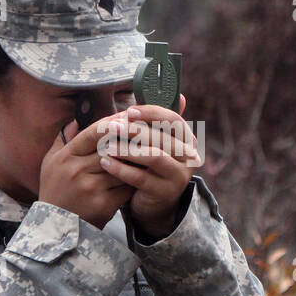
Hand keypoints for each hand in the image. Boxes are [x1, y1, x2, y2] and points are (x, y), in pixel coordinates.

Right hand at [39, 117, 136, 228]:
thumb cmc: (54, 190)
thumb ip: (63, 140)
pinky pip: (126, 187)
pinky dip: (135, 180)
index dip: (113, 123)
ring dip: (137, 159)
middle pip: (112, 147)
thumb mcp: (51, 163)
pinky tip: (143, 175)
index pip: (94, 132)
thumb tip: (76, 120)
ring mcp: (91, 188)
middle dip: (131, 138)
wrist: (55, 226)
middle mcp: (78, 171)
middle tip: (147, 130)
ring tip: (150, 150)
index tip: (127, 118)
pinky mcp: (103, 205)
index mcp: (67, 156)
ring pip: (123, 167)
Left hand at [97, 95, 198, 238]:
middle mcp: (189, 157)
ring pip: (153, 157)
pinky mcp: (166, 193)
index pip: (174, 120)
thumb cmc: (150, 165)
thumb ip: (157, 122)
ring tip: (106, 145)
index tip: (129, 111)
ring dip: (127, 149)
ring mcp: (179, 176)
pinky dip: (121, 169)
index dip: (152, 113)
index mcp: (187, 140)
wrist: (153, 202)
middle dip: (134, 130)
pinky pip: (141, 178)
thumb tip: (177, 94)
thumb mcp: (154, 143)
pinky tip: (106, 162)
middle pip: (162, 138)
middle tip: (111, 126)